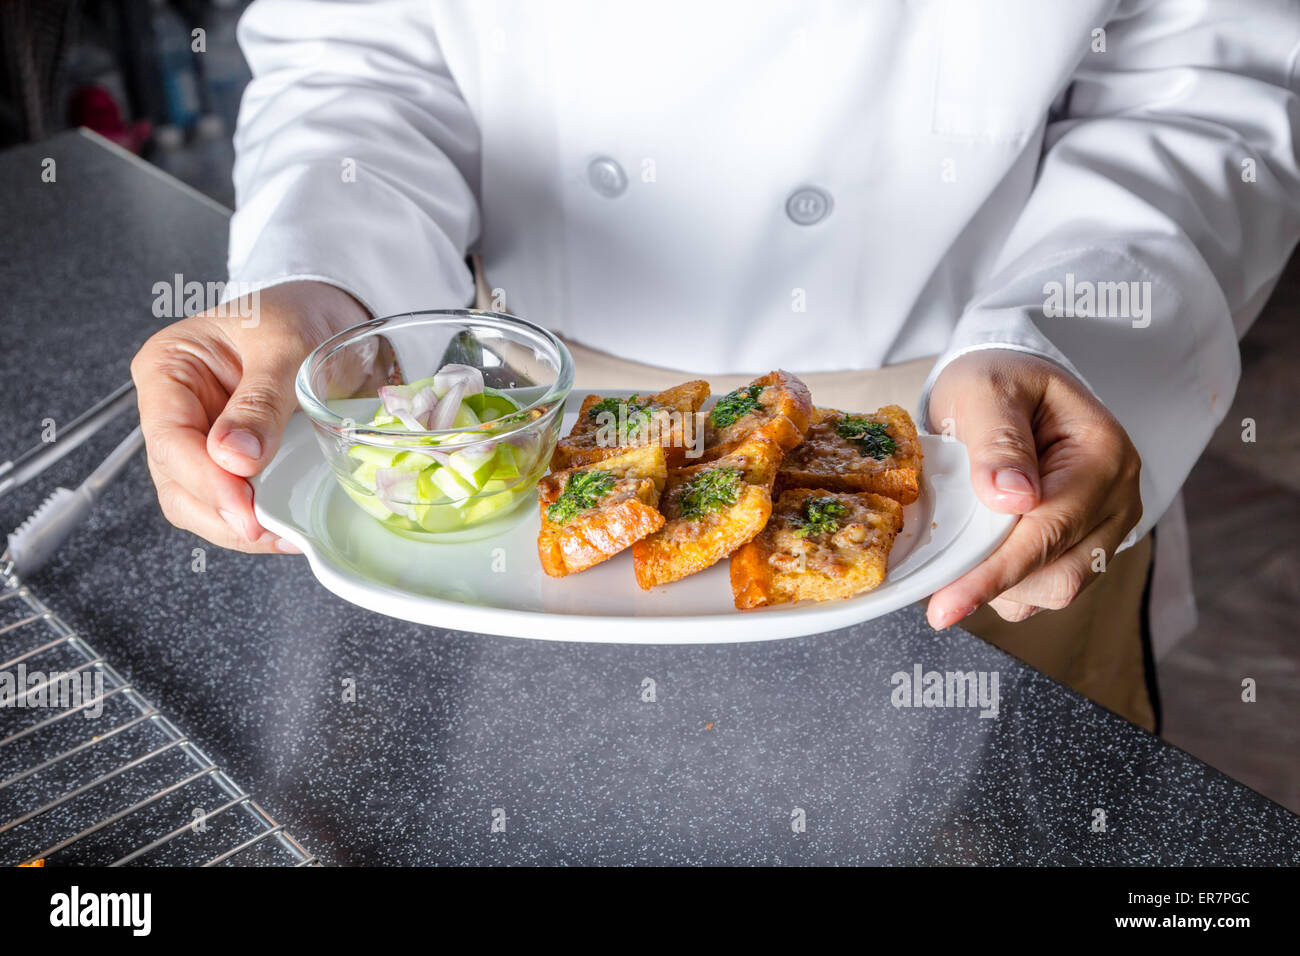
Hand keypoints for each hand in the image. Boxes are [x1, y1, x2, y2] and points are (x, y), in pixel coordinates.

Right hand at [131, 280, 368, 552]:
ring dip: (238, 527)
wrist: (331, 316)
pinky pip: (233, 503)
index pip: (169, 438)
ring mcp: (203, 439)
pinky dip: (258, 521)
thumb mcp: (285, 347)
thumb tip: (234, 459)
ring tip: (283, 535)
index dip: (204, 480)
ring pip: (198, 503)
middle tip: (268, 531)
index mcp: (169, 368)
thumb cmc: (299, 316)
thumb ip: (261, 401)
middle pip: (176, 481)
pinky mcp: (234, 462)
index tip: (244, 508)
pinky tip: (287, 529)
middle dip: (220, 513)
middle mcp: (176, 409)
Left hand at [924, 350, 1141, 627]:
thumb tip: (1012, 498)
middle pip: (1058, 575)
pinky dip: (1010, 583)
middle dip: (994, 582)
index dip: (993, 574)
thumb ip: (997, 442)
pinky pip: (1048, 585)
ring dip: (1002, 585)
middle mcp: (1117, 497)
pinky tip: (981, 552)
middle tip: (937, 573)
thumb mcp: (985, 392)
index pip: (1048, 532)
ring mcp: (1106, 524)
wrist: (1011, 377)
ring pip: (1055, 589)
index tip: (944, 606)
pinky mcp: (1086, 542)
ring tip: (963, 543)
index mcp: (1102, 456)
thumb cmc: (997, 378)